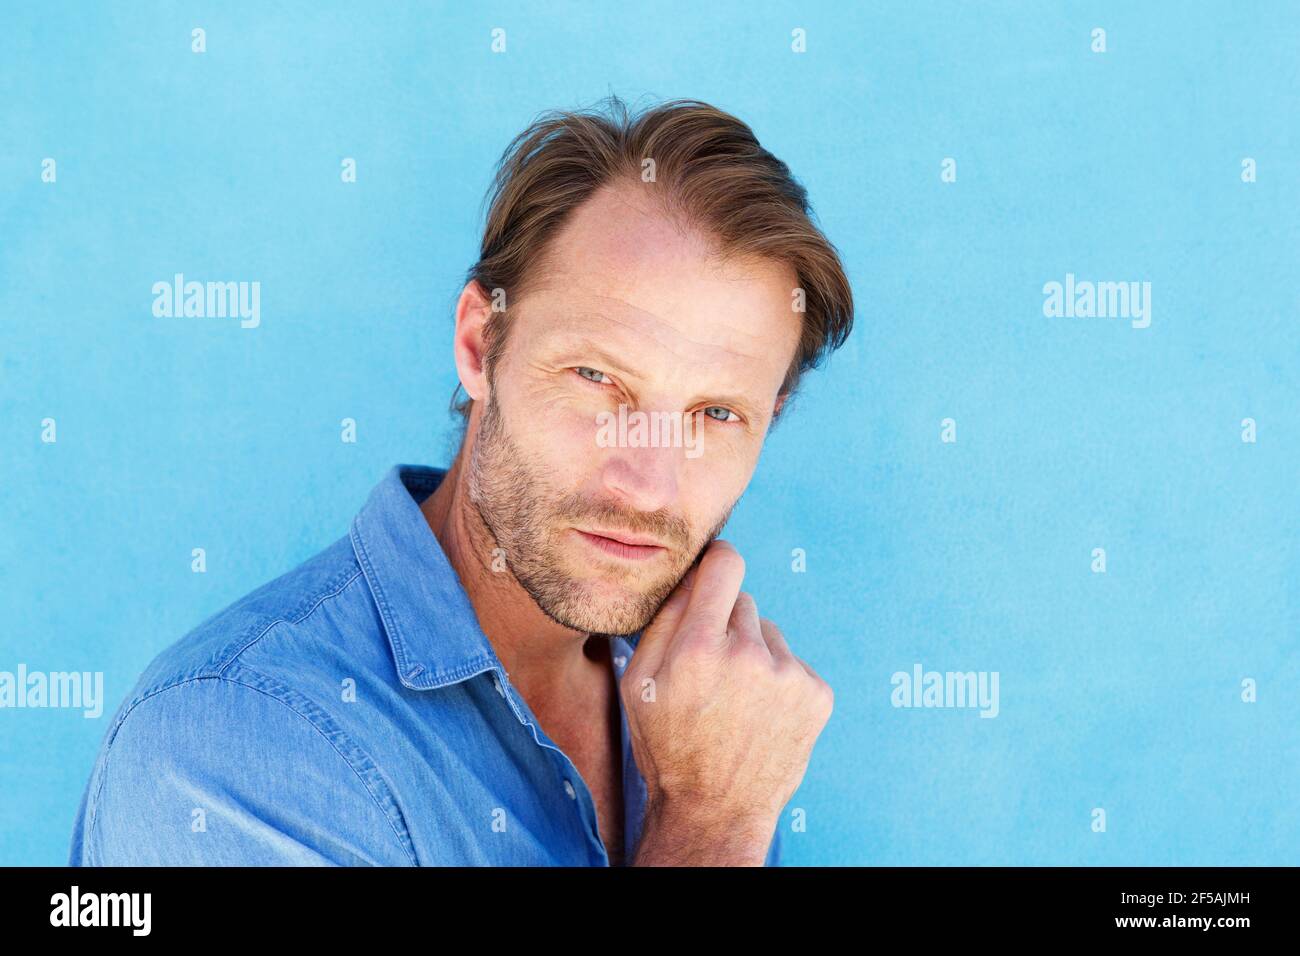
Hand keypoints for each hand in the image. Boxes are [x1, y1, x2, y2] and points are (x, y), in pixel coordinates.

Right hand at [623, 538, 833, 864]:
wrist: (716, 812)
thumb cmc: (669, 748)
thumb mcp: (638, 684)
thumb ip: (663, 621)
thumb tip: (690, 575)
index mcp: (698, 650)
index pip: (724, 564)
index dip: (716, 563)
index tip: (714, 571)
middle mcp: (748, 656)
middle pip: (743, 601)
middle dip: (725, 625)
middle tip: (710, 671)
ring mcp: (789, 676)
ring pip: (767, 633)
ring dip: (753, 654)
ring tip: (735, 700)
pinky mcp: (816, 695)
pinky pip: (793, 662)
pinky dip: (778, 680)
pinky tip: (760, 713)